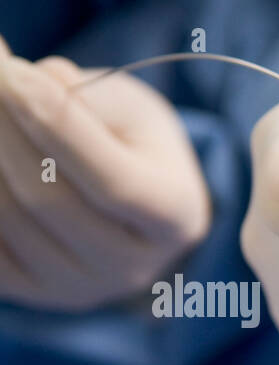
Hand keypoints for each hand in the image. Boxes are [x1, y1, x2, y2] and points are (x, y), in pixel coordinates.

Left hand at [0, 40, 209, 309]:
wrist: (135, 212)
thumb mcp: (133, 111)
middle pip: (48, 200)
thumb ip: (90, 97)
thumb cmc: (136, 149)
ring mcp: (80, 288)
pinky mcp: (35, 292)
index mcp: (175, 220)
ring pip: (7, 217)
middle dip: (6, 129)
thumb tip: (30, 83)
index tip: (16, 73)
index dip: (59, 127)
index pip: (114, 183)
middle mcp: (131, 267)